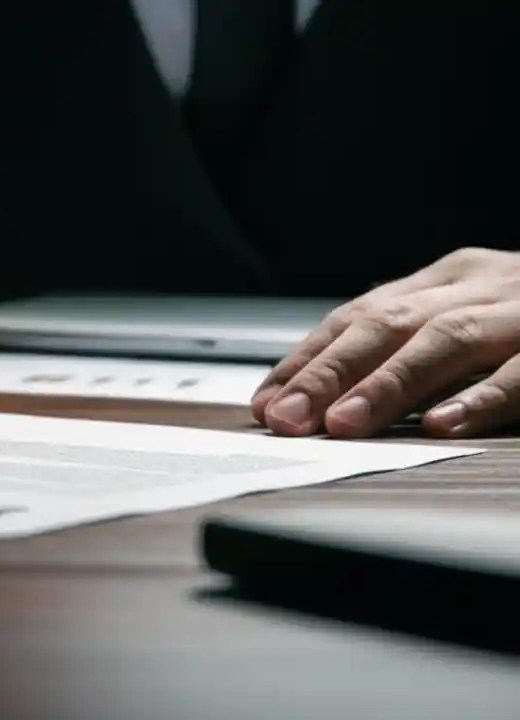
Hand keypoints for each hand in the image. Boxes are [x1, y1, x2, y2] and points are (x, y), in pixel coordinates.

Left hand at [251, 247, 519, 438]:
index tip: (265, 402)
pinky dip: (480, 397)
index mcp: (450, 278)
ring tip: (344, 424)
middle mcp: (482, 283)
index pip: (359, 316)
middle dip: (329, 373)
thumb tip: (320, 398)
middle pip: (389, 324)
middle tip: (285, 418)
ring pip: (447, 340)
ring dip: (390, 385)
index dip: (308, 359)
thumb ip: (412, 348)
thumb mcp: (473, 321)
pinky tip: (443, 423)